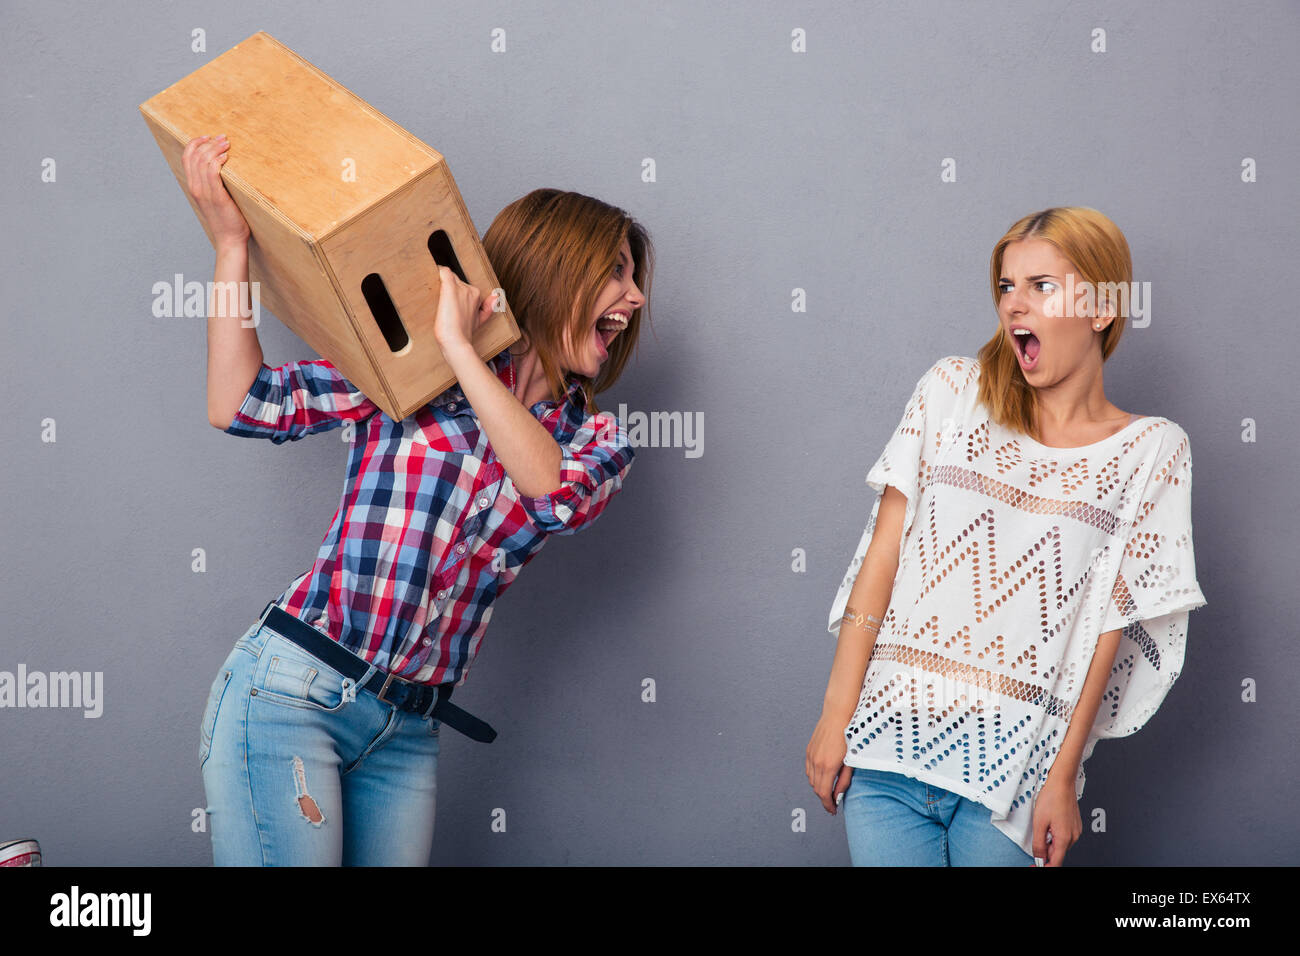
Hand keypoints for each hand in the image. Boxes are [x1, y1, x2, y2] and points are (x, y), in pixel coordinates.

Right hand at [181, 135, 249, 250]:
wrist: (230, 240)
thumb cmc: (227, 220)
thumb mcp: (216, 198)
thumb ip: (215, 184)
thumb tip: (224, 168)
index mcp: (193, 186)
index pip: (187, 157)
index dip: (195, 143)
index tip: (208, 136)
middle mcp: (196, 188)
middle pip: (194, 156)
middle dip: (208, 142)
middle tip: (223, 138)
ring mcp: (205, 193)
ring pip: (203, 161)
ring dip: (215, 148)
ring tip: (227, 144)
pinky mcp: (217, 197)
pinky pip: (212, 173)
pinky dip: (218, 161)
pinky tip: (226, 157)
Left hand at [432, 266, 499, 349]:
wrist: (455, 341)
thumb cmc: (463, 333)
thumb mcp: (479, 320)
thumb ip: (487, 308)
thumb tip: (496, 296)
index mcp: (478, 295)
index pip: (464, 286)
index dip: (457, 293)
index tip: (453, 303)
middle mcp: (471, 290)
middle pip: (456, 280)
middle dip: (450, 288)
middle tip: (446, 303)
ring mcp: (460, 289)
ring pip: (449, 278)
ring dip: (443, 285)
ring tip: (440, 299)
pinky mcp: (449, 289)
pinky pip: (444, 272)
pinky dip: (439, 272)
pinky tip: (436, 275)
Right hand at [805, 714, 852, 814]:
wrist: (838, 714)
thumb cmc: (849, 736)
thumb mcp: (851, 761)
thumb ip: (844, 781)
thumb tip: (838, 796)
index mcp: (828, 766)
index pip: (824, 794)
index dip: (828, 805)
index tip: (833, 811)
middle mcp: (816, 762)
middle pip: (816, 788)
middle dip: (824, 798)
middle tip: (834, 802)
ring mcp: (811, 755)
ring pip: (811, 780)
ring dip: (819, 787)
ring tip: (830, 789)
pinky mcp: (809, 750)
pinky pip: (809, 769)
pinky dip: (814, 777)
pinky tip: (823, 776)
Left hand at [1031, 774, 1082, 865]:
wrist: (1062, 783)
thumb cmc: (1052, 798)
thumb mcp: (1039, 822)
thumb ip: (1039, 843)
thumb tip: (1039, 857)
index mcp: (1065, 838)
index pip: (1055, 862)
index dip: (1044, 866)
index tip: (1035, 865)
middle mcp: (1073, 836)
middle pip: (1058, 854)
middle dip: (1046, 851)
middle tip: (1036, 841)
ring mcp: (1076, 831)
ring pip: (1061, 845)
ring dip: (1050, 842)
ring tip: (1043, 826)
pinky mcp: (1075, 825)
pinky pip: (1064, 836)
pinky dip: (1055, 835)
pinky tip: (1050, 824)